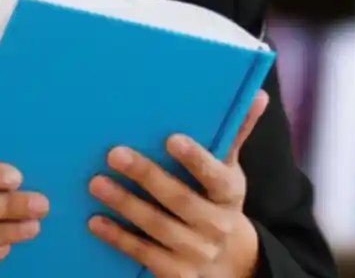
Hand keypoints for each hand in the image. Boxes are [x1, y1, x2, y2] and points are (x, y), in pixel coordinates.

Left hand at [88, 91, 269, 277]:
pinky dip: (119, 238)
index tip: (172, 138)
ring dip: (125, 204)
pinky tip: (96, 220)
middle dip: (147, 176)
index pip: (215, 175)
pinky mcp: (176, 273)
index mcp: (230, 193)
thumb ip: (236, 134)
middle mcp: (217, 224)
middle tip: (114, 154)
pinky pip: (144, 254)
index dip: (195, 159)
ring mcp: (197, 252)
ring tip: (96, 183)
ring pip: (158, 226)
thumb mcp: (230, 171)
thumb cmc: (220, 202)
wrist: (229, 262)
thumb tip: (258, 95)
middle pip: (180, 199)